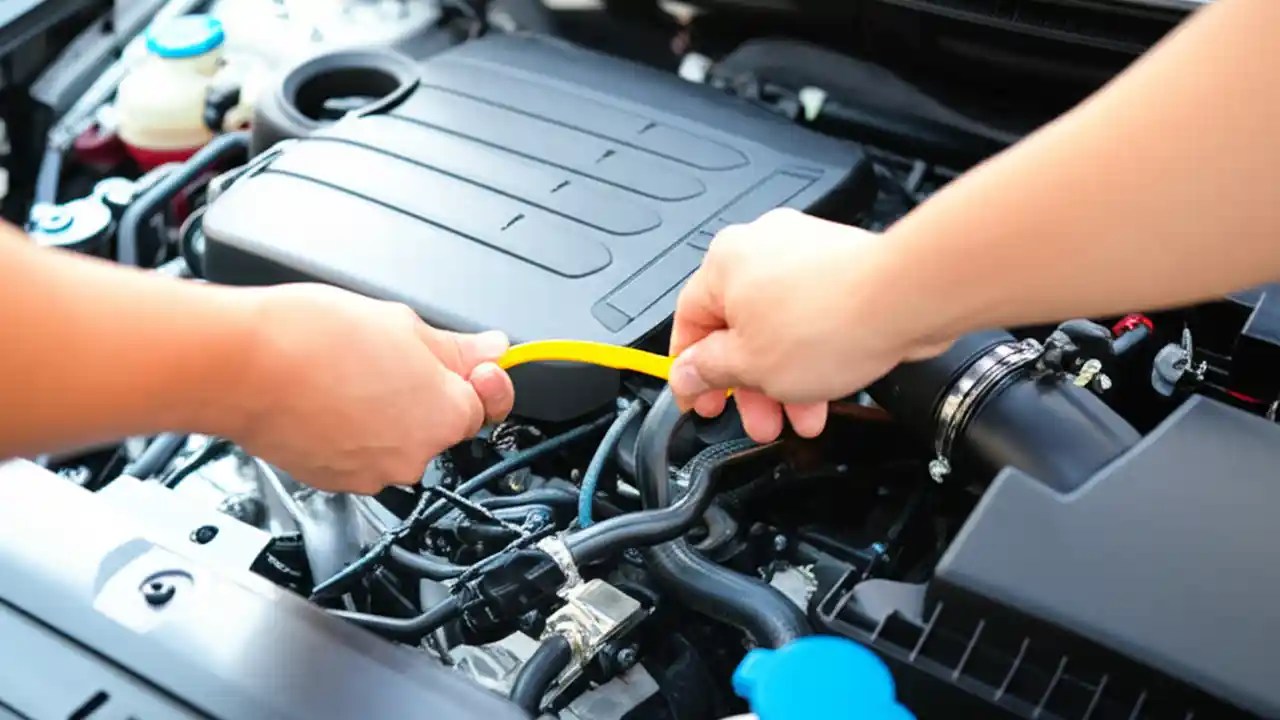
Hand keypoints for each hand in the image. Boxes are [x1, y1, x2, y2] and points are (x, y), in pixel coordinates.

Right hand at [223, 284, 513, 493]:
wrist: (239, 365)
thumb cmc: (312, 339)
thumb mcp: (403, 323)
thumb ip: (458, 348)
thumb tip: (494, 350)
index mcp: (445, 416)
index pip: (483, 405)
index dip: (475, 378)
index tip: (466, 362)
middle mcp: (415, 456)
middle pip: (439, 425)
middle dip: (423, 393)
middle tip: (387, 355)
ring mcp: (372, 474)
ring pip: (398, 440)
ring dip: (385, 411)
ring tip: (350, 372)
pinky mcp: (334, 480)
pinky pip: (360, 454)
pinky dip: (352, 430)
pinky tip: (329, 396)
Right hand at [669, 209, 951, 441]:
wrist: (903, 298)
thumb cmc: (829, 320)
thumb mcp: (750, 366)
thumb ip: (709, 371)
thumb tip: (687, 375)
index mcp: (723, 262)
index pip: (689, 321)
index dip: (690, 371)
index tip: (699, 400)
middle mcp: (760, 247)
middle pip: (737, 328)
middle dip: (749, 386)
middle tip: (758, 420)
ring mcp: (804, 253)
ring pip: (778, 326)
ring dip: (784, 379)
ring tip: (801, 417)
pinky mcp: (841, 266)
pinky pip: (813, 316)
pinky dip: (813, 353)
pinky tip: (825, 389)